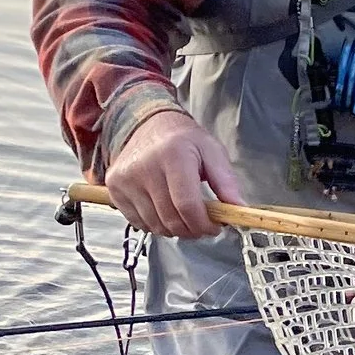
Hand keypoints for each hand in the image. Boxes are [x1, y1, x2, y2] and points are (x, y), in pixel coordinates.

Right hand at [104, 108, 245, 239]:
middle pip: (172, 220)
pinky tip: (164, 209)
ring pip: (156, 226)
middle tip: (202, 223)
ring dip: (175, 229)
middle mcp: (145, 168)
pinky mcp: (115, 189)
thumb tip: (240, 210)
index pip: (188, 205)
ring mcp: (126, 180)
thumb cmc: (183, 140)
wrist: (147, 125)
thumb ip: (227, 182)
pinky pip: (139, 223)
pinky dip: (156, 224)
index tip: (215, 226)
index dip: (204, 224)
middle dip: (192, 230)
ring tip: (184, 214)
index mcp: (173, 155)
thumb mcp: (212, 152)